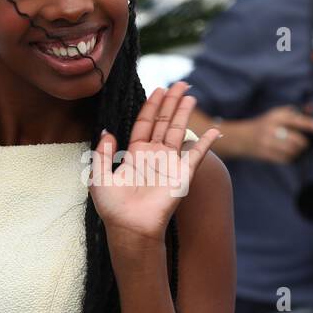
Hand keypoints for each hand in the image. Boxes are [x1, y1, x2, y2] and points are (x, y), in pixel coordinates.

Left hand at [88, 81, 221, 244]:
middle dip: (171, 102)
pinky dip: (205, 144)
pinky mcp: (182, 176)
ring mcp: (169, 165)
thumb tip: (107, 131)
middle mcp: (154, 156)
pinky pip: (195, 156)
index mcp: (135, 154)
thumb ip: (103, 153)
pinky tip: (214, 131)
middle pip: (164, 122)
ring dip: (185, 114)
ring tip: (190, 95)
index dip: (152, 106)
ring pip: (179, 132)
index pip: (145, 123)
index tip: (158, 90)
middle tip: (180, 83)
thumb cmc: (112, 207)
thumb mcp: (99, 176)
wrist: (129, 228)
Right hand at [240, 102, 312, 163]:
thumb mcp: (277, 114)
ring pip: (291, 150)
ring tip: (297, 149)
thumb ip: (295, 112)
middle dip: (304, 143)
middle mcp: (271, 128)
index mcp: (275, 116)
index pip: (295, 119)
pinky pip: (284, 159)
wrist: (241, 137)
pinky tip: (289, 155)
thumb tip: (312, 107)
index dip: (308, 124)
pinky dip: (291, 158)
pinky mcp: (265, 153)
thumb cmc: (265, 124)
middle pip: (296, 139)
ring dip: (298, 151)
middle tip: (305, 144)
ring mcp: (267, 142)